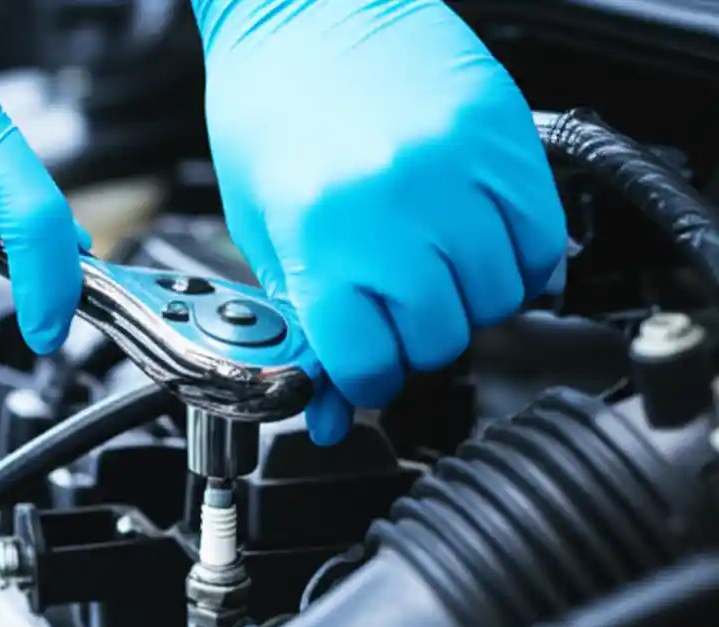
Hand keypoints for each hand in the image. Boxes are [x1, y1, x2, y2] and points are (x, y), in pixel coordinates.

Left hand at [194, 0, 566, 443]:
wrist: (306, 12)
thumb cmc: (270, 111)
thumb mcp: (263, 228)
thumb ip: (304, 320)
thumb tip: (327, 409)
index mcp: (322, 235)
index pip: (368, 364)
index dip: (364, 379)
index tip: (363, 369)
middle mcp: (395, 207)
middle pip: (441, 338)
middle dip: (415, 340)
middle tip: (395, 311)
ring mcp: (459, 172)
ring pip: (499, 300)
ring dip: (469, 303)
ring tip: (434, 270)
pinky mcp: (505, 142)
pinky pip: (542, 244)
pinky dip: (518, 263)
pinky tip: (480, 247)